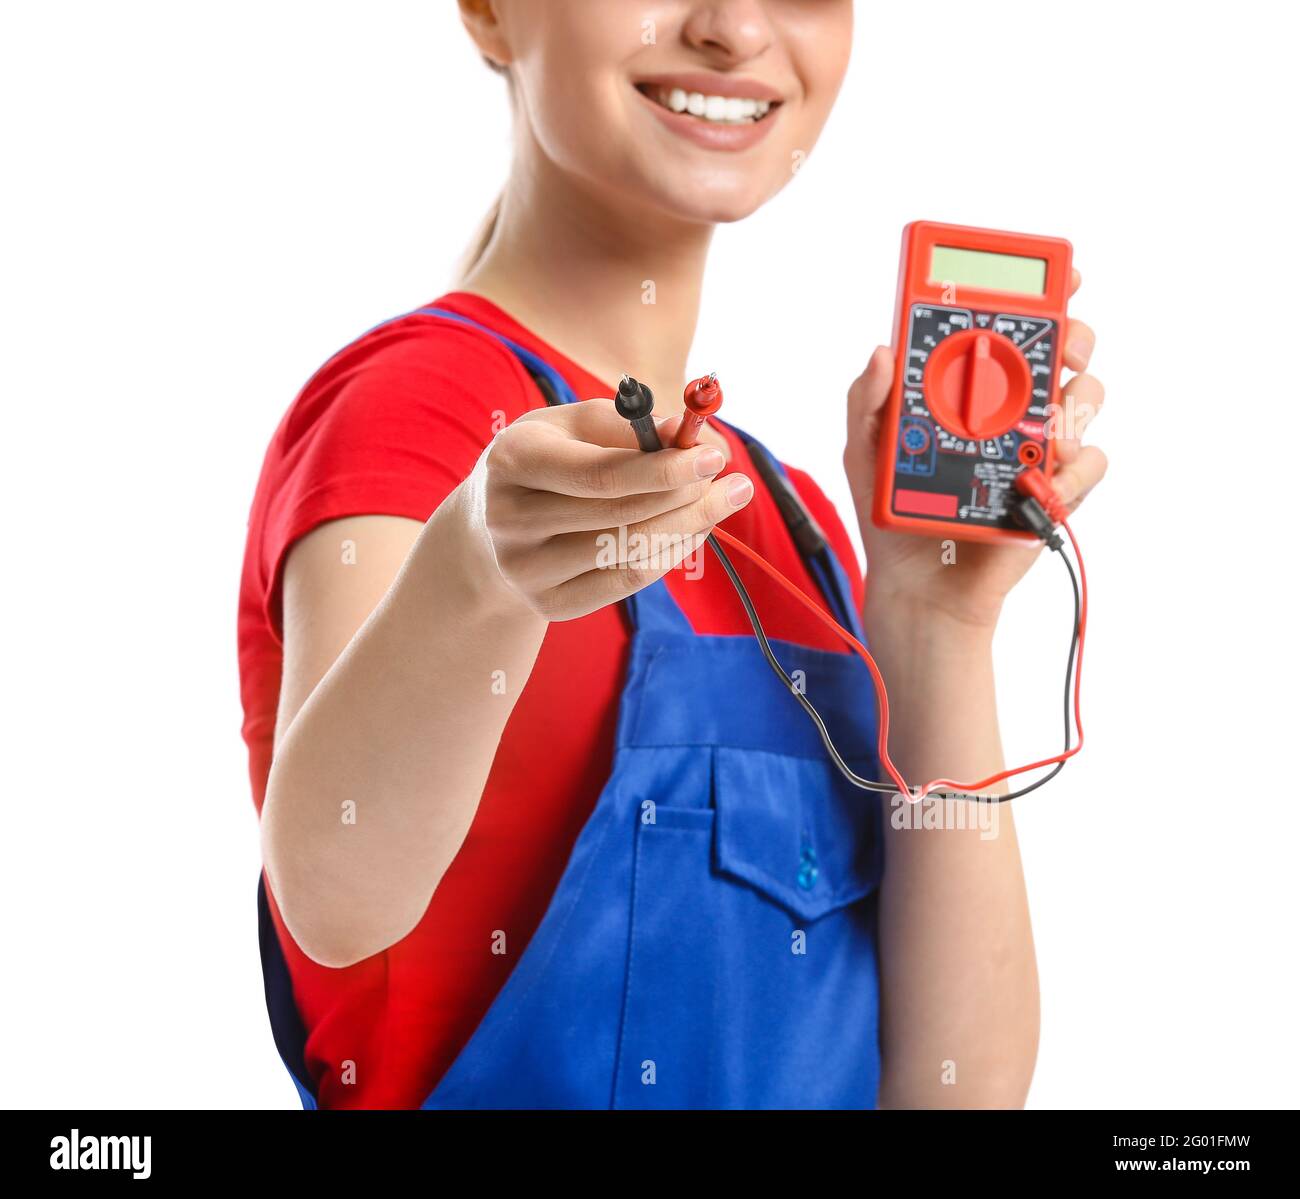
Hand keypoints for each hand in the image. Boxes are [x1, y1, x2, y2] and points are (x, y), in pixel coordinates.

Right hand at [459, 397, 753, 620]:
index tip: (715, 457)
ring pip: (630, 552)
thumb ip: (630, 427)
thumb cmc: (545, 462)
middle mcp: (511, 519)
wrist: (485, 530)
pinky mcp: (547, 604)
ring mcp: (526, 569)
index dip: (665, 469)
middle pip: (621, 515)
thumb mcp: (574, 428)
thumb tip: (691, 432)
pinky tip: (693, 530)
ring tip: (720, 500)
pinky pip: (626, 581)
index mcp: (513, 460)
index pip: (600, 474)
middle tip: (730, 481)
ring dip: (688, 526)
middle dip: (687, 496)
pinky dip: (670, 553)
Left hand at [843, 270, 1107, 630]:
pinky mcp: (1054, 489)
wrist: (917, 586)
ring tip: (1048, 424)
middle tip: (1063, 348)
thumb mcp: (865, 450)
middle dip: (1074, 337)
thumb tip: (883, 350)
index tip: (1060, 277)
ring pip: (1086, 398)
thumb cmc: (890, 514)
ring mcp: (1036, 447)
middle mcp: (1008, 410)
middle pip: (1061, 353)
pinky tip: (1045, 479)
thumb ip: (868, 400)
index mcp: (964, 390)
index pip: (1006, 329)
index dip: (1038, 298)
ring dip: (1076, 400)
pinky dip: (1076, 468)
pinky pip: (1090, 464)